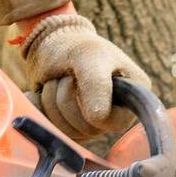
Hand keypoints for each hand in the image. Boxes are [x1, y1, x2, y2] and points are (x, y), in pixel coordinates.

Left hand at [19, 13, 150, 139]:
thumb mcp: (88, 57)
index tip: (81, 80)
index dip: (91, 106)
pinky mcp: (72, 128)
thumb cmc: (76, 47)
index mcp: (133, 97)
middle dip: (66, 100)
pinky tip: (44, 93)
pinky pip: (54, 133)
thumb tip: (99, 119)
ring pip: (68, 133)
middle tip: (65, 78)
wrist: (50, 44)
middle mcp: (117, 114)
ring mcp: (94, 124)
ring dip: (52, 103)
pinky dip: (42, 109)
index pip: (115, 122)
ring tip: (56, 81)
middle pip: (88, 129)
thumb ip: (96, 85)